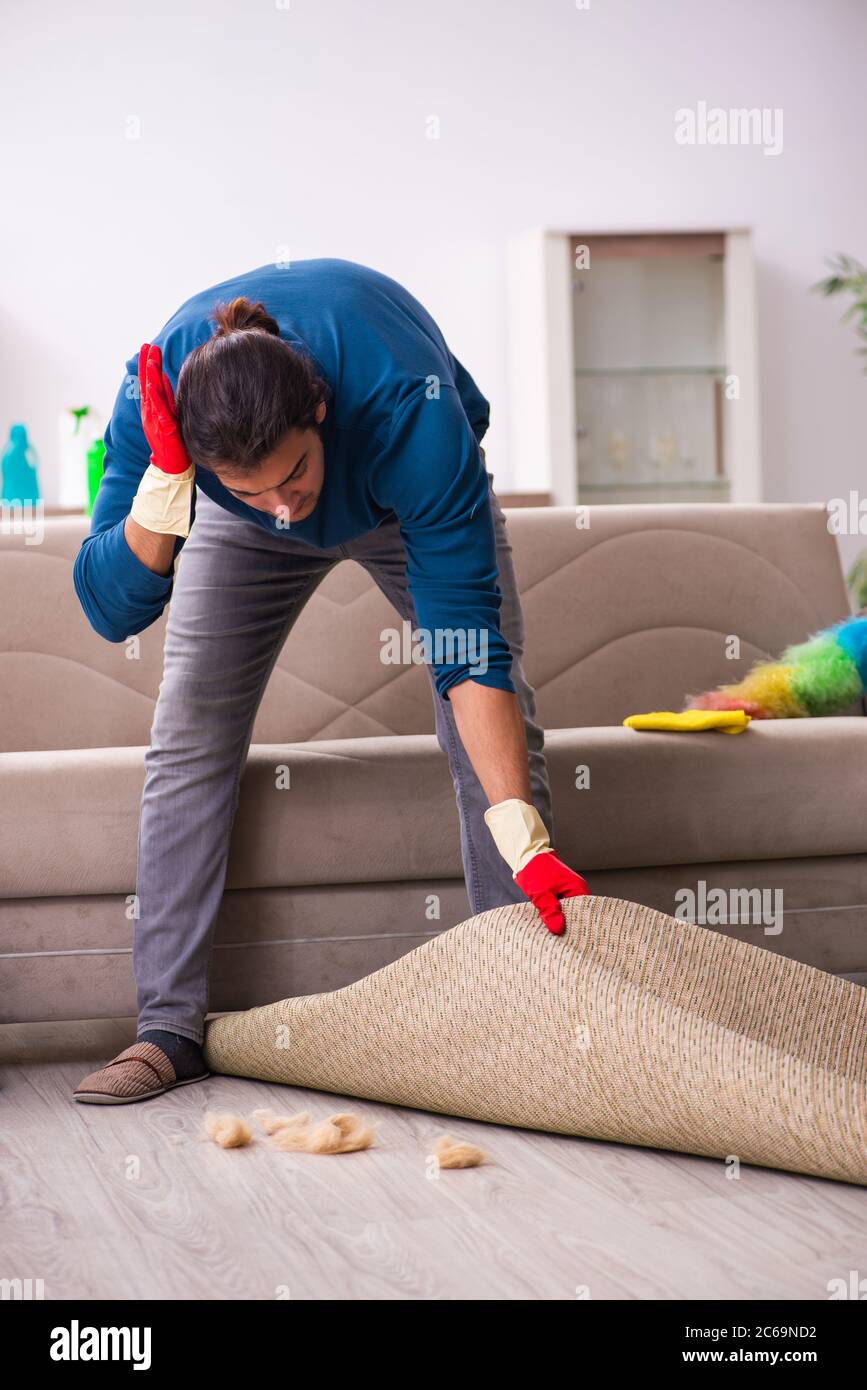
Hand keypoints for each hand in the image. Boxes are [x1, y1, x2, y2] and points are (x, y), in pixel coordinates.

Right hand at [138, 343, 190, 475]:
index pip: (151, 383)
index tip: (151, 349)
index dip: (150, 366)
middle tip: (147, 346)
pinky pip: (157, 411)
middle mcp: (152, 412)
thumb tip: (171, 388)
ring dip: (149, 376)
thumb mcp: (172, 420)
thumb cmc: (174, 445)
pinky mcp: (163, 429)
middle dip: (147, 364)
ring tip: (149, 359)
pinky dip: (154, 398)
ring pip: (150, 394)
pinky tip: (152, 386)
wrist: (171, 468)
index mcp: (154, 409)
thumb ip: (170, 404)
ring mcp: (155, 420)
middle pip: (147, 383)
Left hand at [514, 850, 588, 935]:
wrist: (526, 855)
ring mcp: (569, 889)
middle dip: (569, 925)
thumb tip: (559, 930)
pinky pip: (561, 906)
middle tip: (562, 941)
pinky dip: (556, 913)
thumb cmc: (535, 871)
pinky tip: (550, 924)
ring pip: (568, 910)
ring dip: (561, 919)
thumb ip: (550, 911)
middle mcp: (577, 889)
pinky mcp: (560, 891)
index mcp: (577, 888)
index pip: (584, 913)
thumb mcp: (541, 894)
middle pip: (577, 913)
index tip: (571, 940)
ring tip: (556, 936)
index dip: (577, 927)